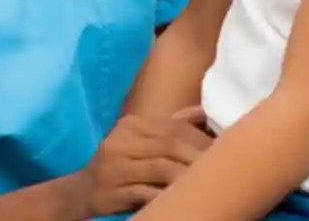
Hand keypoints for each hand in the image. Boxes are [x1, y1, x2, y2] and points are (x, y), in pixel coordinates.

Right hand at [77, 108, 213, 216]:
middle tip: (222, 169)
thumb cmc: (121, 166)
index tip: (224, 151)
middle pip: (170, 145)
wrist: (83, 192)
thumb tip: (204, 111)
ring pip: (161, 168)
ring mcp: (114, 167)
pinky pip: (147, 193)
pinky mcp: (111, 193)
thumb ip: (171, 125)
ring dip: (188, 176)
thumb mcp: (141, 141)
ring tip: (208, 183)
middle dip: (199, 157)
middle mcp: (120, 141)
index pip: (173, 127)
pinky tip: (183, 198)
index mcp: (130, 125)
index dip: (201, 139)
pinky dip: (167, 195)